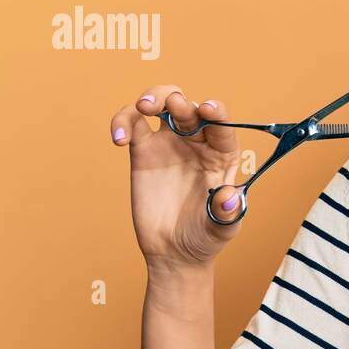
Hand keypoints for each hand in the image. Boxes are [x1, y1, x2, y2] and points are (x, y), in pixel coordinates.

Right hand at [110, 86, 245, 268]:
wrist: (174, 251)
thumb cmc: (205, 236)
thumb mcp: (222, 228)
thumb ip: (227, 213)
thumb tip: (229, 197)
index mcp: (222, 154)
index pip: (222, 126)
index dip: (216, 113)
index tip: (208, 109)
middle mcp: (198, 142)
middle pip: (190, 107)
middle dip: (180, 100)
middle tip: (169, 105)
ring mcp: (170, 143)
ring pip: (162, 104)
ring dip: (153, 97)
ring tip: (142, 107)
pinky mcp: (142, 150)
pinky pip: (132, 124)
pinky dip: (123, 122)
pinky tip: (119, 138)